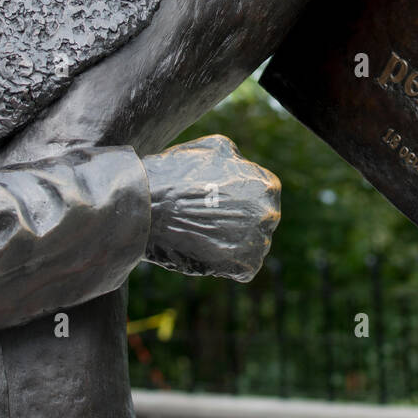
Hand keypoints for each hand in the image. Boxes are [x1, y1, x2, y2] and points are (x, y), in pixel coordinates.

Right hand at [142, 135, 280, 281]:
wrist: (148, 207)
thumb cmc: (177, 175)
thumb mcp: (214, 148)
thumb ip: (238, 159)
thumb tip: (243, 167)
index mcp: (266, 185)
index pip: (262, 197)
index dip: (239, 201)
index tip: (218, 204)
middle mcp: (268, 213)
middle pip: (259, 223)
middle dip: (238, 223)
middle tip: (208, 222)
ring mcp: (259, 241)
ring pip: (252, 247)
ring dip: (232, 245)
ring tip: (203, 237)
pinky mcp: (245, 265)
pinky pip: (243, 268)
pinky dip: (227, 265)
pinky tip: (206, 252)